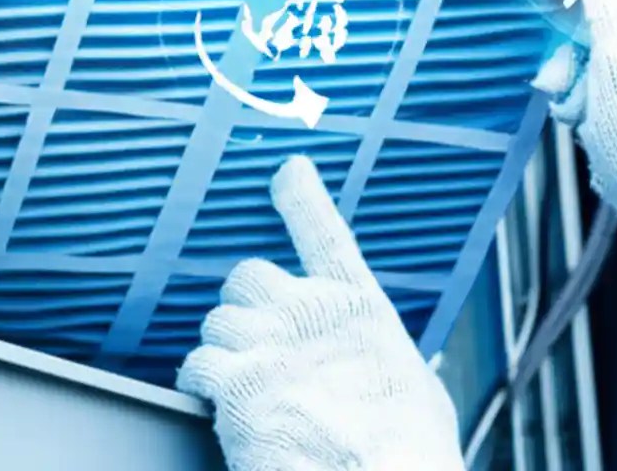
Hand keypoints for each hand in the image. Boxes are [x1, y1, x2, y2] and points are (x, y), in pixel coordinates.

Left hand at [177, 155, 463, 470]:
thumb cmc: (409, 452)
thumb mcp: (421, 392)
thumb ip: (390, 361)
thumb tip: (397, 366)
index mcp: (360, 308)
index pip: (324, 232)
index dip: (301, 197)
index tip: (288, 172)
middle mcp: (310, 312)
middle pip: (247, 274)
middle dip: (246, 304)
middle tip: (253, 339)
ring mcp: (267, 342)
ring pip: (217, 320)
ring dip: (222, 346)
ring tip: (241, 382)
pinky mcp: (232, 381)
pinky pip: (195, 363)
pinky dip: (199, 381)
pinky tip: (216, 400)